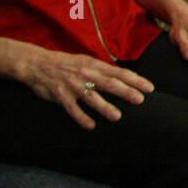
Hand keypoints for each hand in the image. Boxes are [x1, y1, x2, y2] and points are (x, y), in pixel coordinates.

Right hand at [18, 46, 154, 130]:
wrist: (37, 64)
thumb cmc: (66, 64)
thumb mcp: (86, 61)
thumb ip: (103, 70)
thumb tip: (124, 77)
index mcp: (94, 65)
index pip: (119, 73)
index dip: (135, 80)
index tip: (149, 88)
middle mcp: (85, 74)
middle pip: (109, 83)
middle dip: (125, 92)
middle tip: (140, 100)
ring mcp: (72, 85)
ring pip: (91, 97)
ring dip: (104, 106)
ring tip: (117, 116)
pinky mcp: (60, 95)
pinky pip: (71, 108)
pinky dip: (81, 117)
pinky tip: (90, 126)